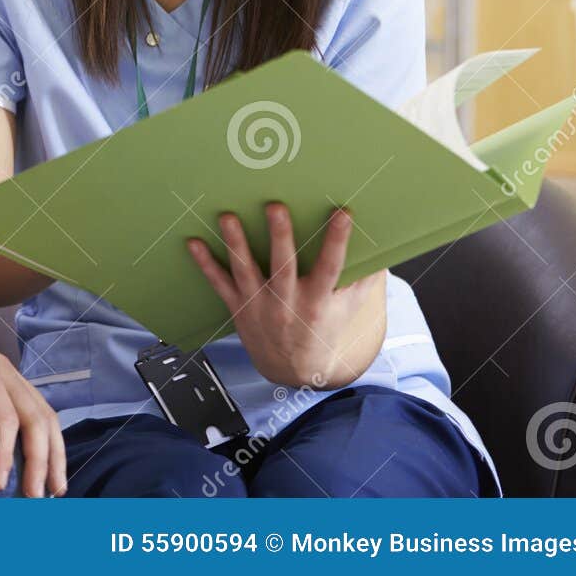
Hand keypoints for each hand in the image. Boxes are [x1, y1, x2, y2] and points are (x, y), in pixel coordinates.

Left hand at [0, 304, 66, 496]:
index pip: (4, 416)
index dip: (5, 453)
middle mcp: (1, 367)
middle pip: (35, 416)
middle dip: (41, 460)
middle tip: (36, 500)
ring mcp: (7, 372)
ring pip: (43, 413)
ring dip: (53, 452)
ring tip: (55, 490)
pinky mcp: (4, 380)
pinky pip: (35, 409)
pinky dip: (45, 438)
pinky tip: (45, 463)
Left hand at [186, 203, 385, 389]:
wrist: (292, 369)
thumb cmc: (323, 329)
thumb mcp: (348, 310)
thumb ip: (362, 280)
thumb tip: (381, 249)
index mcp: (317, 302)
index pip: (331, 267)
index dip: (337, 240)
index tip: (342, 213)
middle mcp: (287, 303)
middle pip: (283, 267)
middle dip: (280, 237)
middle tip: (276, 207)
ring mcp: (259, 305)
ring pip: (245, 270)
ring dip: (236, 243)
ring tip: (227, 216)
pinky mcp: (237, 307)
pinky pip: (218, 283)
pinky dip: (205, 263)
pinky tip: (193, 242)